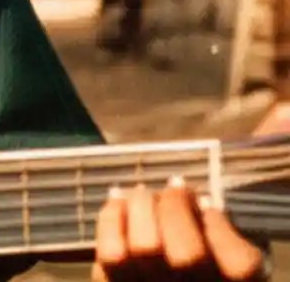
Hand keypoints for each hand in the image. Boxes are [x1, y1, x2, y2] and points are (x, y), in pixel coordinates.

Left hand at [92, 177, 267, 280]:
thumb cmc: (207, 239)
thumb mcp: (238, 221)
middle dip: (176, 207)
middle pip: (187, 255)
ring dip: (143, 207)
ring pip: (146, 249)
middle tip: (175, 188)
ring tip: (145, 194)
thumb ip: (246, 174)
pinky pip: (110, 253)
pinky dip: (111, 217)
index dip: (219, 226)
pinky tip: (118, 202)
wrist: (163, 271)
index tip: (208, 203)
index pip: (240, 265)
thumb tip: (278, 116)